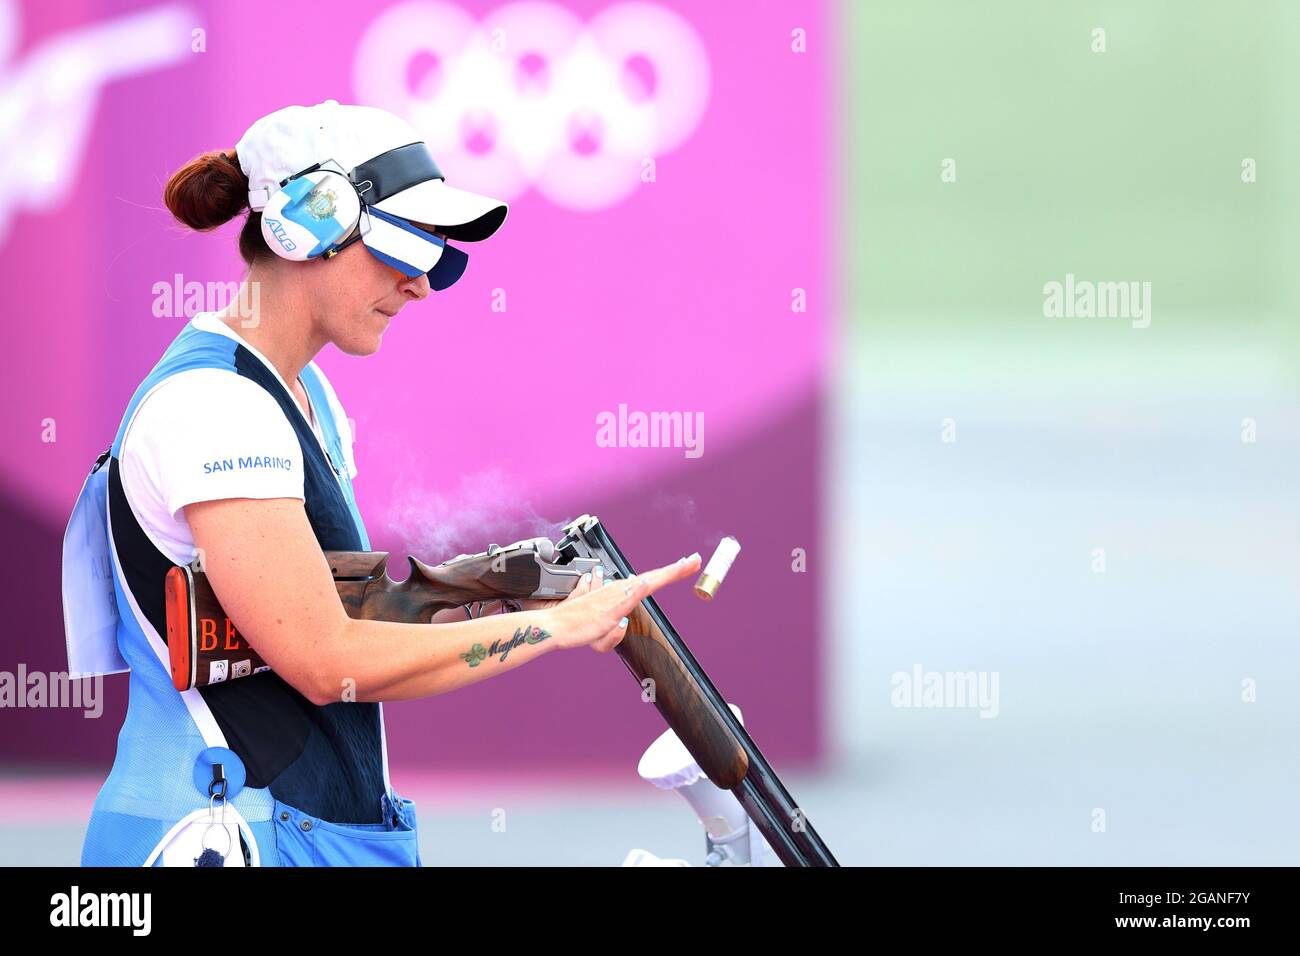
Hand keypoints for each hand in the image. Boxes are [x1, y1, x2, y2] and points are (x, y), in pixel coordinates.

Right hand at [542, 553, 701, 653]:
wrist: (555, 626)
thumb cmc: (573, 620)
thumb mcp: (593, 616)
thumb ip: (601, 608)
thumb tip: (605, 597)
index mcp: (618, 590)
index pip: (648, 579)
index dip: (668, 572)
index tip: (687, 563)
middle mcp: (619, 590)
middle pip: (653, 578)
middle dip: (676, 570)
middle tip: (695, 560)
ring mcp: (614, 599)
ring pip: (645, 585)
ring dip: (664, 576)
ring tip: (684, 565)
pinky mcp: (608, 611)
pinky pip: (626, 600)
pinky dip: (636, 592)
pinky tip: (645, 584)